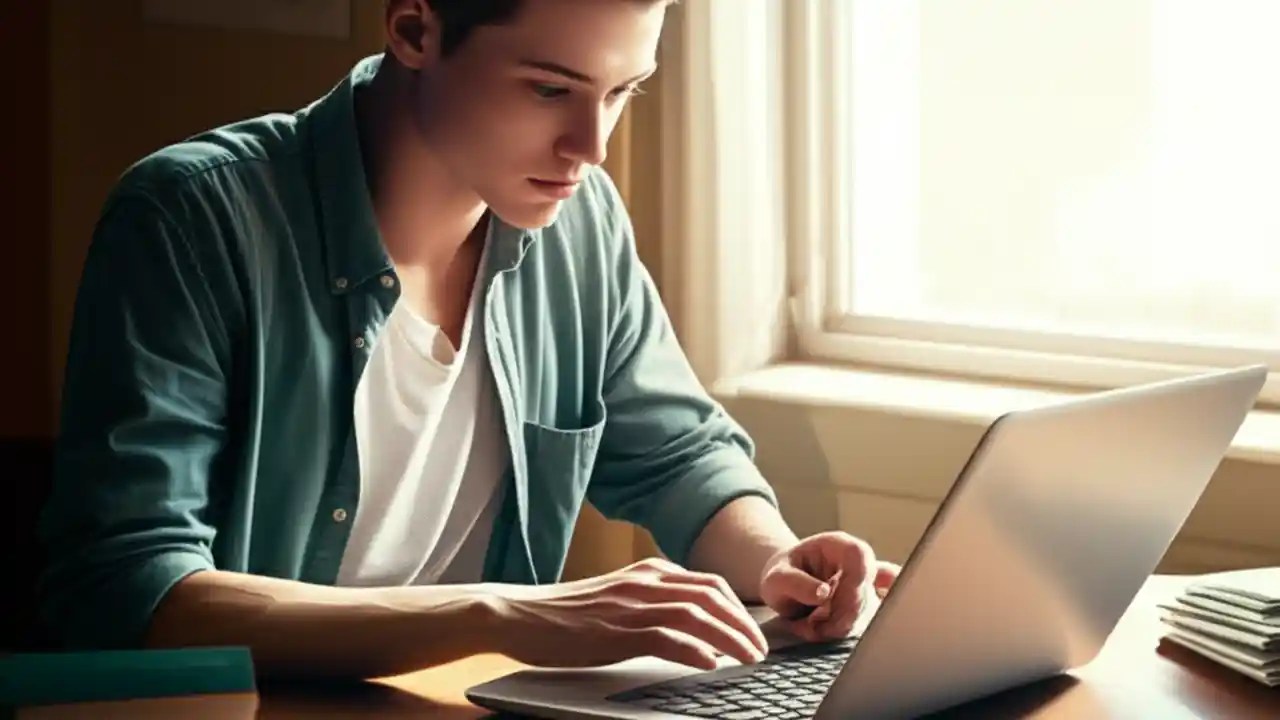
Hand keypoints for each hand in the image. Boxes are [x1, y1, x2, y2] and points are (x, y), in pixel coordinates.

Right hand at [488, 558, 768, 670]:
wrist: (517, 613)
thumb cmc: (564, 613)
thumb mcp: (616, 599)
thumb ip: (652, 604)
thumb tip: (694, 631)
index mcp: (647, 572)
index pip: (708, 583)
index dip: (738, 608)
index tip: (755, 631)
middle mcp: (643, 582)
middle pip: (711, 596)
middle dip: (743, 623)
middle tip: (761, 649)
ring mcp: (629, 605)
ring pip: (695, 614)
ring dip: (729, 638)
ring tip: (748, 659)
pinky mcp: (614, 631)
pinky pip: (664, 637)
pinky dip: (693, 650)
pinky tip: (709, 664)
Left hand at [758, 531, 899, 642]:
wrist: (786, 589)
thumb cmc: (782, 577)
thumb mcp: (776, 579)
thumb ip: (796, 584)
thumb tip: (824, 593)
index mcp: (837, 545)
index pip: (859, 556)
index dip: (852, 584)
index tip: (829, 610)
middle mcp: (858, 562)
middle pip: (865, 590)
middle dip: (839, 616)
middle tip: (811, 626)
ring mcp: (867, 585)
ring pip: (867, 613)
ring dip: (838, 628)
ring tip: (811, 626)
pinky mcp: (868, 605)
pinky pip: (873, 620)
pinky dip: (850, 631)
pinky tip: (830, 630)